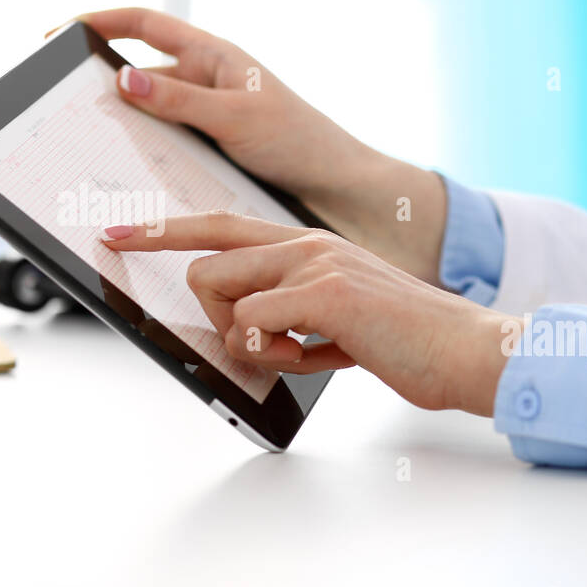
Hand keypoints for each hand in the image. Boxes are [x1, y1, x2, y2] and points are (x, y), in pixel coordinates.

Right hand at [74, 8, 447, 283]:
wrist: (341, 190)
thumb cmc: (302, 142)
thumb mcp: (236, 117)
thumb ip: (180, 100)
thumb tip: (123, 80)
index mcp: (215, 57)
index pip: (145, 25)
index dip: (100, 23)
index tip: (60, 36)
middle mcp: (208, 84)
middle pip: (141, 79)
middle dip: (105, 92)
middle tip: (68, 114)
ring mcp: (210, 121)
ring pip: (152, 121)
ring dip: (126, 135)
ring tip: (92, 154)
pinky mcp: (214, 155)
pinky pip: (169, 152)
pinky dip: (148, 163)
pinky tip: (131, 184)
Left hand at [100, 212, 512, 415]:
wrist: (466, 351)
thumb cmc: (413, 343)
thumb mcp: (344, 322)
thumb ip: (297, 317)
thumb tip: (254, 338)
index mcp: (314, 246)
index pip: (223, 227)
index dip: (166, 231)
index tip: (120, 234)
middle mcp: (309, 243)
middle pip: (207, 259)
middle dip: (213, 315)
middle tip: (261, 346)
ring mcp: (316, 263)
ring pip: (221, 291)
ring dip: (249, 341)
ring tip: (304, 354)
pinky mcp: (325, 293)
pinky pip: (253, 325)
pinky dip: (274, 356)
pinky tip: (316, 358)